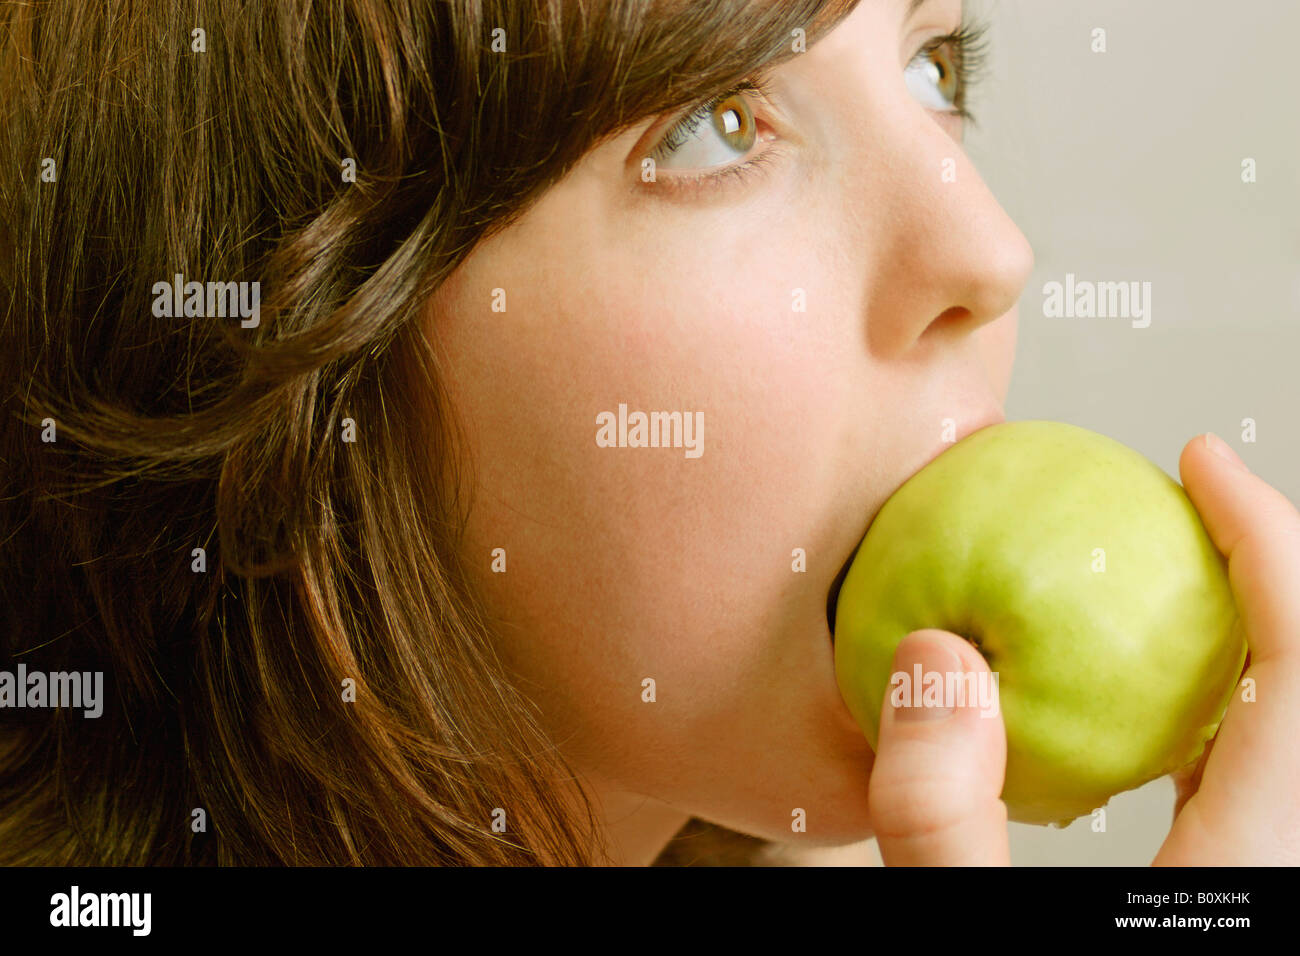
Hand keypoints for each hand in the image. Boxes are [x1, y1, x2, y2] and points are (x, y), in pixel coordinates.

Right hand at [866, 433, 1299, 864]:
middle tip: (1186, 496)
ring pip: (1277, 715)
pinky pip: (1241, 760)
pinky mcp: (1232, 879)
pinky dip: (1194, 689)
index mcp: (1257, 864)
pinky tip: (1117, 680)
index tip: (1202, 463)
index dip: (1266, 540)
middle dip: (1258, 564)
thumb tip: (931, 659)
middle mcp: (1280, 857)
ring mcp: (1264, 866)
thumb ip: (942, 817)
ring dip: (1229, 624)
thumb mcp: (968, 923)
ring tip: (1149, 566)